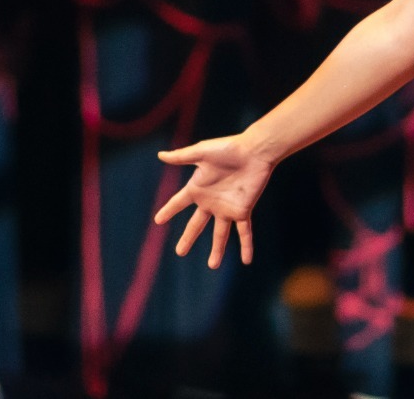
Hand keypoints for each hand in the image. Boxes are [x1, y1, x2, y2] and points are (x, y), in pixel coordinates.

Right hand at [154, 135, 275, 267]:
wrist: (256, 151)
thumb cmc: (229, 148)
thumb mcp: (202, 152)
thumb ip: (182, 156)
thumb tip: (160, 155)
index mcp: (198, 188)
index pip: (178, 203)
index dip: (169, 211)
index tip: (158, 220)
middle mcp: (211, 201)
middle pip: (197, 225)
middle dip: (188, 238)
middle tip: (180, 252)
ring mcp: (227, 208)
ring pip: (220, 234)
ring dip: (217, 250)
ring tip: (212, 265)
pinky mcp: (243, 210)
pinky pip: (244, 232)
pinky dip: (246, 246)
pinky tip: (247, 261)